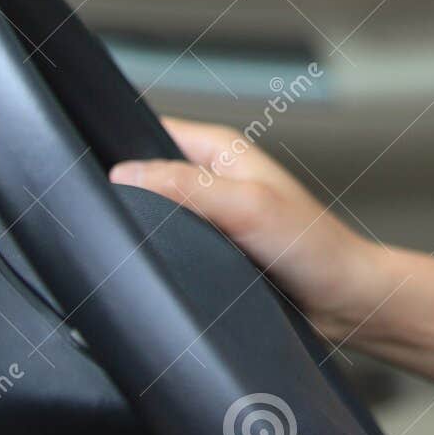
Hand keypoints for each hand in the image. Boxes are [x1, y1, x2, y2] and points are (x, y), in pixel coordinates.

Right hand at [109, 118, 392, 342]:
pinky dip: (160, 261)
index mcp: (219, 151)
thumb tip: (125, 174)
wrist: (343, 302)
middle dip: (125, 199)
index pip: (149, 132)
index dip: (117, 148)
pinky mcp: (211, 254)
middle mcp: (211, 180)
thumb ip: (187, 186)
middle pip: (145, 179)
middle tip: (110, 222)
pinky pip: (169, 251)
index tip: (90, 174)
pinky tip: (153, 273)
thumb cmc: (315, 247)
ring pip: (153, 219)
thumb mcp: (248, 206)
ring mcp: (209, 218)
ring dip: (143, 235)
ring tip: (131, 251)